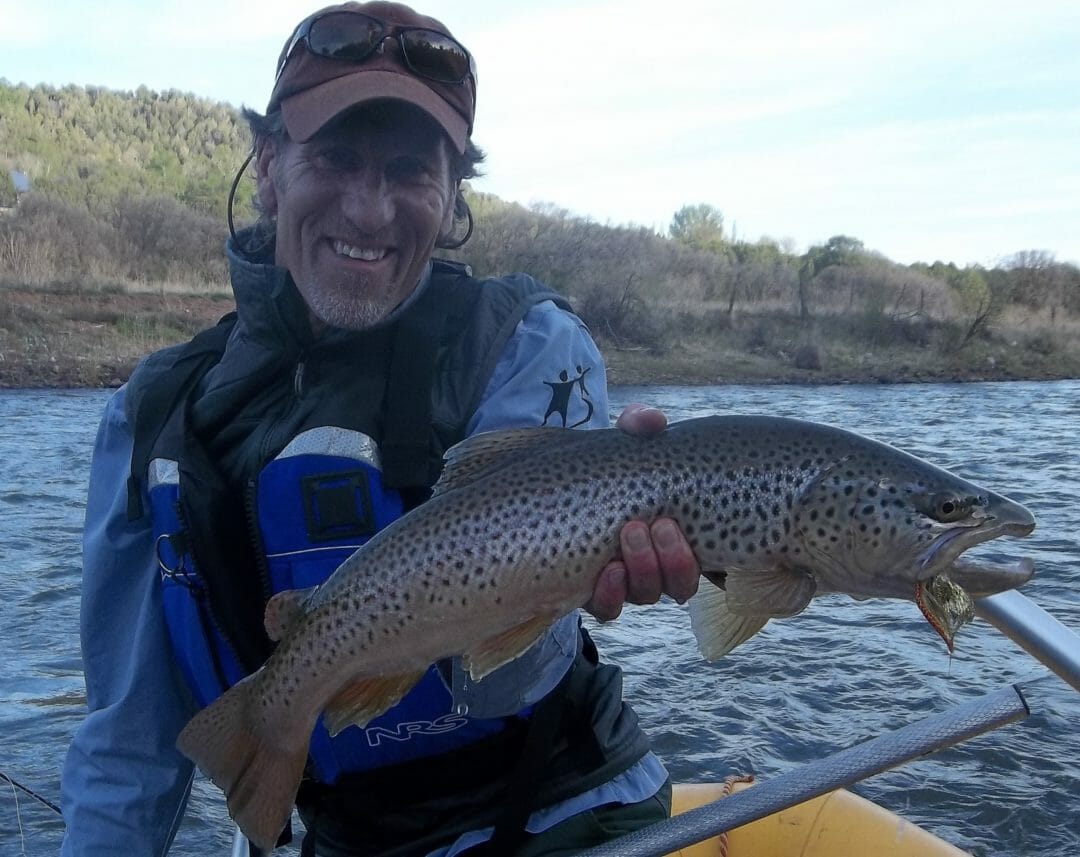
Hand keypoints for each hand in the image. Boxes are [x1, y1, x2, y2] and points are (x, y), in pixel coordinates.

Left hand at [584, 404, 700, 621]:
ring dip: (645, 569)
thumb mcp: (619, 444)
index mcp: (670, 534)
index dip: (697, 553)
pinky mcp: (588, 593)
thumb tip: (652, 421)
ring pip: (647, 593)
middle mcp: (652, 564)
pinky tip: (607, 572)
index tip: (676, 520)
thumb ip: (637, 427)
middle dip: (674, 559)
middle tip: (660, 524)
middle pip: (678, 583)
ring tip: (630, 532)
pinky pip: (609, 608)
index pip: (701, 558)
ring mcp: (621, 581)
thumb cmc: (596, 468)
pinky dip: (612, 594)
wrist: (543, 488)